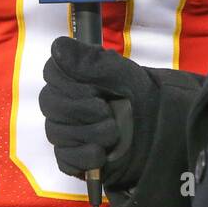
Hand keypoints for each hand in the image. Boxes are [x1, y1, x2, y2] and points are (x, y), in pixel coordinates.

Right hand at [40, 37, 155, 187]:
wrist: (156, 127)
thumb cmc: (135, 94)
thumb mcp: (119, 72)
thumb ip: (88, 60)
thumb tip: (58, 47)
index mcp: (68, 77)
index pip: (51, 74)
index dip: (74, 83)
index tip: (99, 88)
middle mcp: (59, 103)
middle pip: (51, 105)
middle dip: (85, 110)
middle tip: (109, 111)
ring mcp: (62, 131)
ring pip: (58, 133)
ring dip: (93, 133)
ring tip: (114, 132)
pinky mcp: (69, 158)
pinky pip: (65, 159)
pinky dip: (87, 157)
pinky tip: (103, 153)